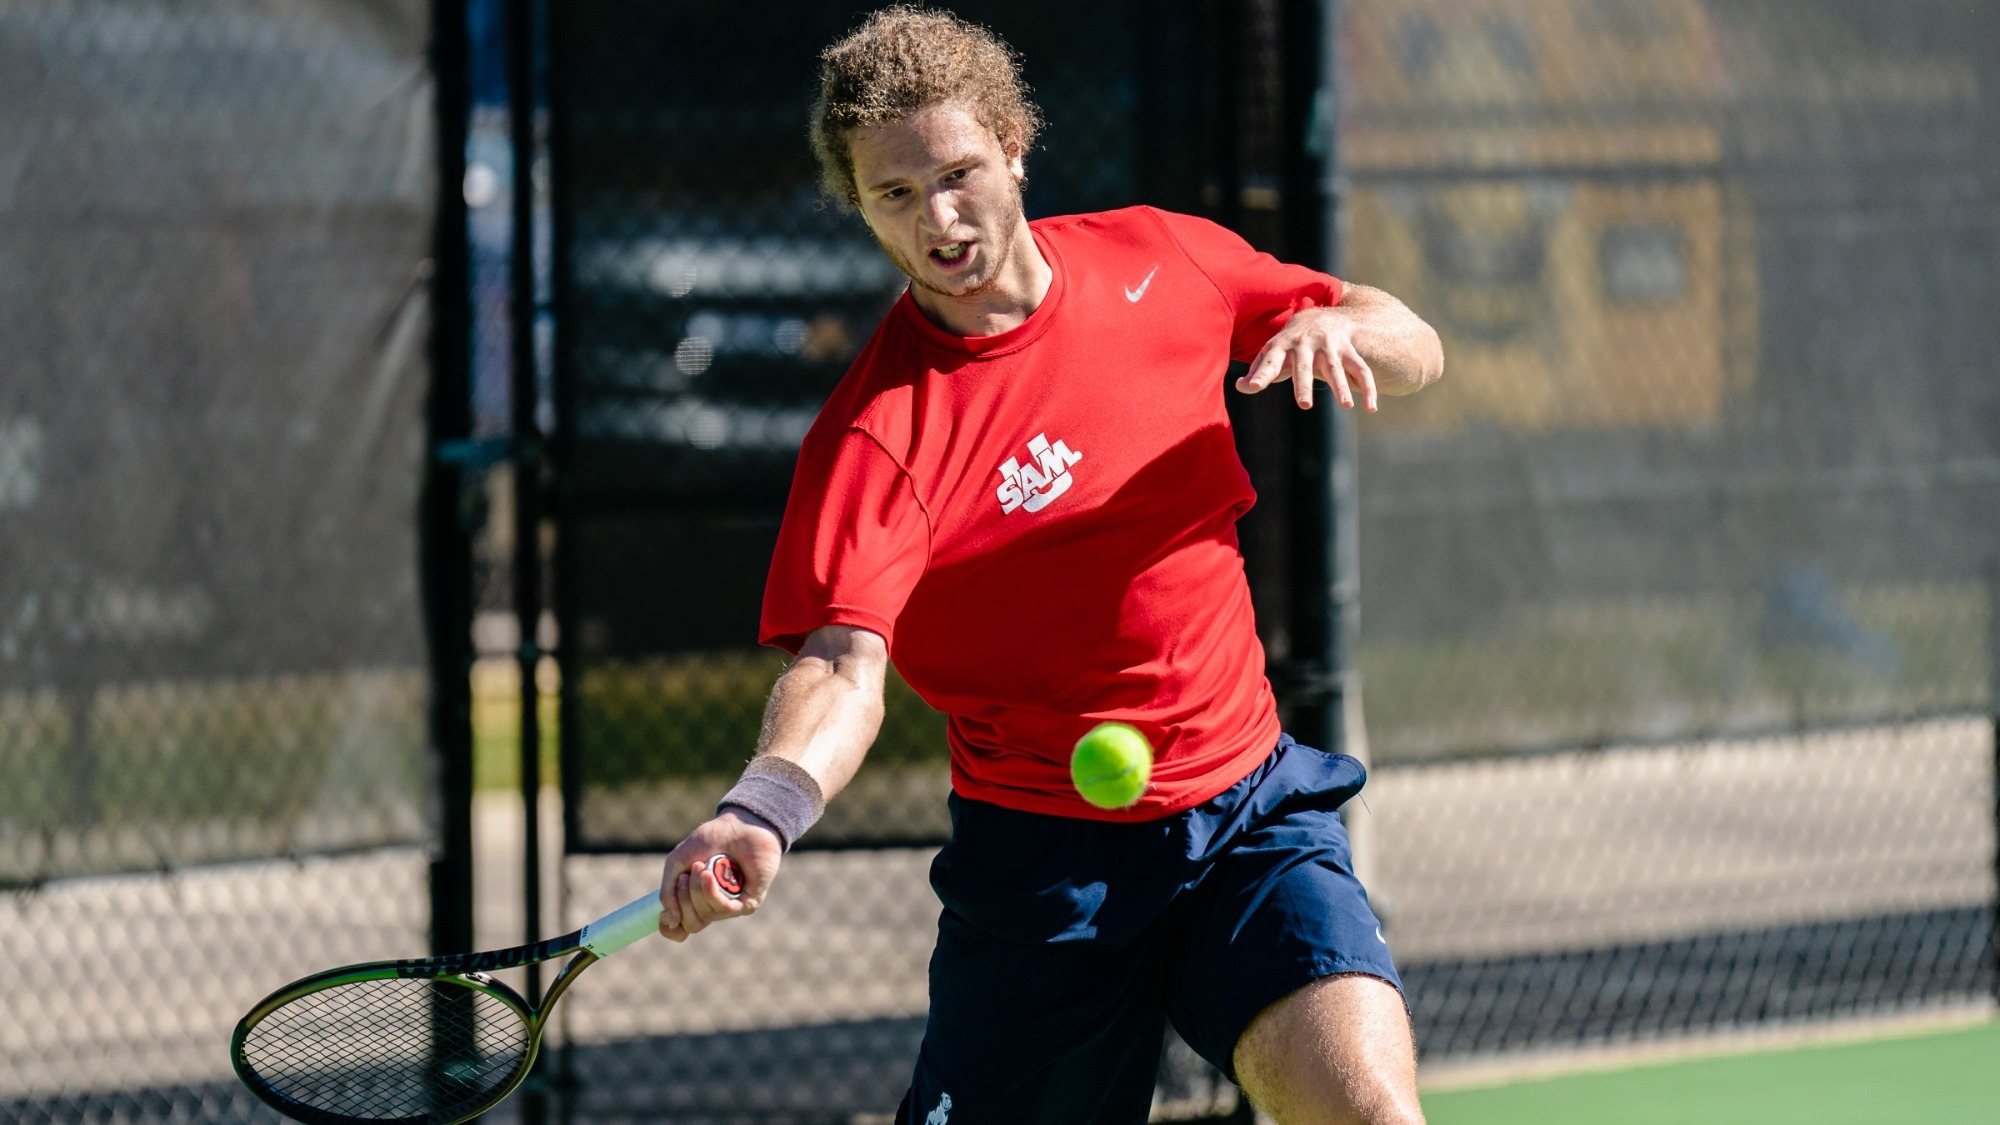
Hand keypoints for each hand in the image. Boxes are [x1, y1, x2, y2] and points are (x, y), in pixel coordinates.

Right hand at [657, 808, 783, 941]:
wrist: (739, 825)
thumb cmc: (710, 841)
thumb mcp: (677, 863)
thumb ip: (668, 891)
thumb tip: (670, 920)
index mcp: (695, 901)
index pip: (681, 930)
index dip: (670, 929)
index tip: (664, 917)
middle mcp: (713, 907)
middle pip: (692, 924)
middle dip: (683, 899)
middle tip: (687, 875)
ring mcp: (731, 906)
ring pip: (706, 915)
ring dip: (697, 890)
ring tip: (702, 867)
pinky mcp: (749, 902)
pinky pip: (724, 909)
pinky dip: (712, 892)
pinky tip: (709, 875)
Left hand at [1236, 307, 1377, 411]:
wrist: (1318, 315)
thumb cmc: (1289, 345)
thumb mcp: (1271, 354)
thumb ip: (1258, 372)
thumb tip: (1241, 387)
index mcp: (1281, 346)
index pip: (1269, 362)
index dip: (1261, 374)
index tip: (1252, 387)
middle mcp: (1305, 344)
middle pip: (1304, 367)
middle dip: (1304, 385)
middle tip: (1304, 405)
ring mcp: (1329, 346)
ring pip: (1335, 368)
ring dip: (1341, 387)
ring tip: (1346, 406)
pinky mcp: (1348, 350)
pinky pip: (1361, 369)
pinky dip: (1368, 388)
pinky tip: (1371, 408)